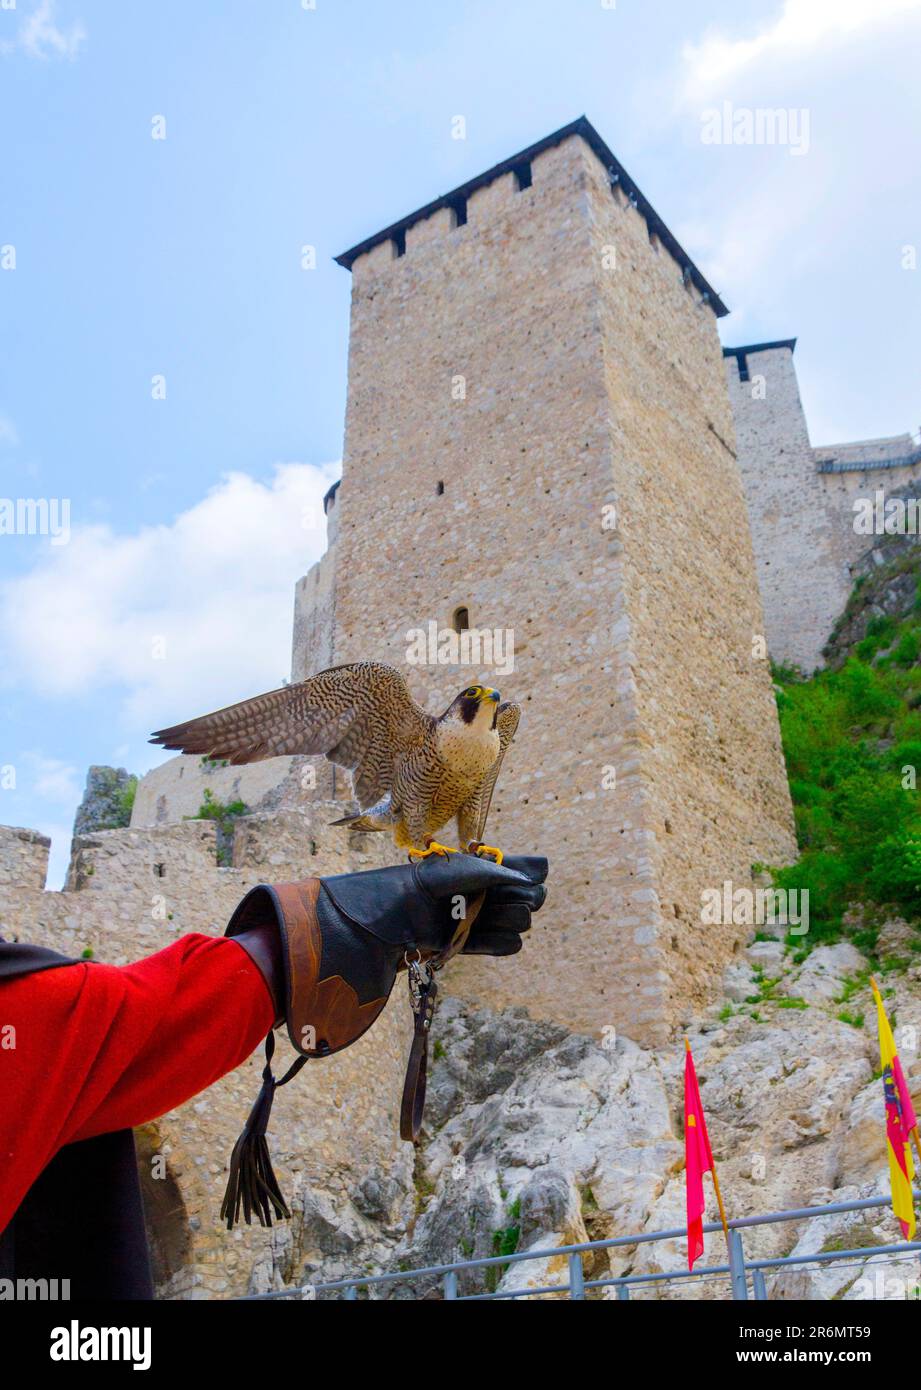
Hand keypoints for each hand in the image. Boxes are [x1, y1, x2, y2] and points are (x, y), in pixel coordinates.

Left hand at [319, 853, 544, 962]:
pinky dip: (502, 940)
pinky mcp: (471, 944)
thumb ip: (509, 870)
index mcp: (486, 870)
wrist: (398, 912)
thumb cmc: (432, 881)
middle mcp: (487, 893)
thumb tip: (544, 871)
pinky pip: (507, 946)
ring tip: (484, 914)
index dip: (529, 877)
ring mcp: (480, 919)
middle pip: (529, 899)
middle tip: (497, 898)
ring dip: (510, 918)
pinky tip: (492, 933)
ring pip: (520, 923)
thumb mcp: (472, 868)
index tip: (522, 878)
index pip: (527, 874)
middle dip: (521, 899)